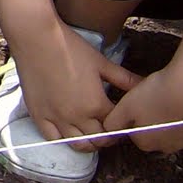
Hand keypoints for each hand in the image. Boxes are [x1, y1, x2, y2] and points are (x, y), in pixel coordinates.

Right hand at [9, 23, 141, 151]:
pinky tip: (67, 130)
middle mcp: (78, 117)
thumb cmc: (70, 47)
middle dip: (108, 136)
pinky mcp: (39, 116)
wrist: (36, 38)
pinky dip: (63, 138)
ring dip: (89, 142)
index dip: (122, 123)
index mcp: (97, 104)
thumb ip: (124, 79)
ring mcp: (57, 118)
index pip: (117, 124)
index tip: (123, 120)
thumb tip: (145, 86)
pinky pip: (53, 138)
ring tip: (90, 132)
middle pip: (100, 139)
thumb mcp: (101, 62)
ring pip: (78, 144)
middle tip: (108, 128)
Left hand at [99, 60, 182, 153]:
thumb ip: (113, 121)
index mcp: (145, 142)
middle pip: (156, 137)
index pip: (136, 133)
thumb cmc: (155, 94)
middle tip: (158, 102)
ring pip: (177, 138)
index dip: (137, 118)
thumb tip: (108, 131)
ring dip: (175, 127)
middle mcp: (165, 149)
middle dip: (155, 124)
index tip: (141, 103)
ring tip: (176, 104)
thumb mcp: (126, 105)